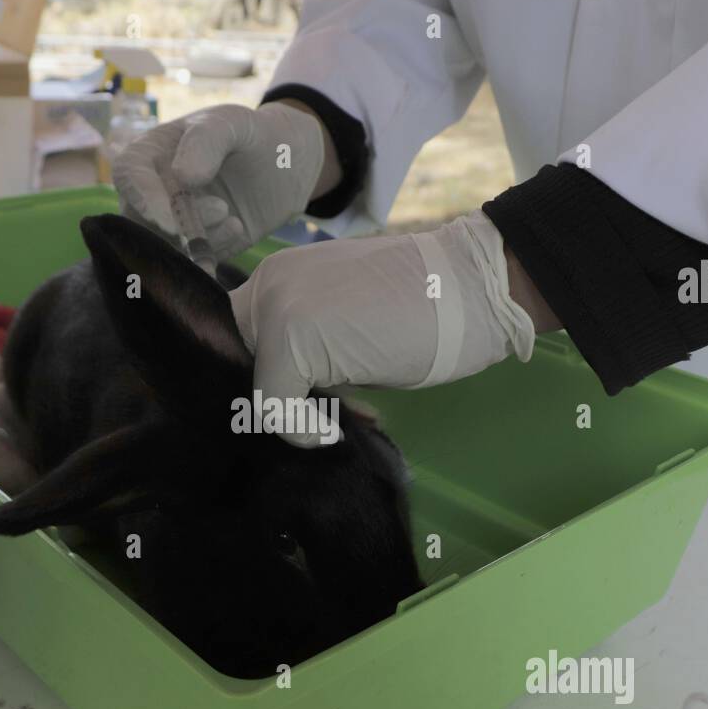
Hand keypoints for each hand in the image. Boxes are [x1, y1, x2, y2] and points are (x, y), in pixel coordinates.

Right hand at [113, 102, 327, 260]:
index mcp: (151, 153)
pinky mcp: (196, 247)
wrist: (286, 166)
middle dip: (176, 225)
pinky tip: (238, 227)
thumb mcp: (234, 123)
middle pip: (139, 219)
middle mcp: (154, 191)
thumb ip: (208, 139)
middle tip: (222, 210)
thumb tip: (182, 176)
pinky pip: (194, 260)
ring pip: (165, 245)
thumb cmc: (252, 135)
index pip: (130, 176)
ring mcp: (173, 223)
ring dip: (198, 240)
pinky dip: (214, 251)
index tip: (171, 219)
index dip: (144, 199)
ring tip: (234, 218)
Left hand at [229, 210, 556, 445]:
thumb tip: (276, 403)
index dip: (263, 385)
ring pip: (251, 389)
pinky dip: (301, 430)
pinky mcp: (290, 337)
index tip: (304, 405)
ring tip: (339, 415)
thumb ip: (306, 351)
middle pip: (234, 367)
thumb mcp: (348, 328)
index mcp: (279, 277)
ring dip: (290, 416)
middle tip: (318, 415)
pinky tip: (337, 426)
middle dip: (271, 401)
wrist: (473, 289)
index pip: (234, 344)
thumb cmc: (422, 314)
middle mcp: (268, 284)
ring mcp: (276, 307)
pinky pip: (272, 406)